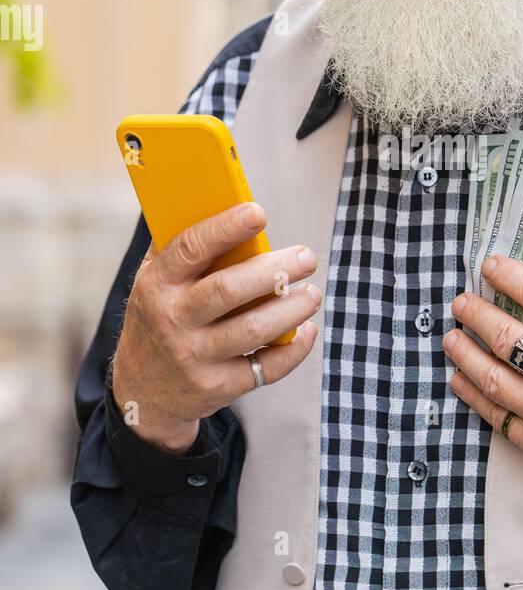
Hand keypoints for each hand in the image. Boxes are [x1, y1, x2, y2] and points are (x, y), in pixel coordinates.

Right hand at [111, 203, 321, 453]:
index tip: (259, 212)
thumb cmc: (160, 317)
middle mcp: (172, 320)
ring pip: (254, 330)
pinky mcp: (216, 387)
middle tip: (306, 257)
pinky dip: (294, 349)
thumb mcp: (154, 282)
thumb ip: (181, 246)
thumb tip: (222, 198)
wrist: (143, 390)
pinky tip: (306, 330)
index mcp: (157, 284)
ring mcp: (193, 357)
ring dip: (292, 309)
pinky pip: (265, 368)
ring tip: (312, 293)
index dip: (226, 227)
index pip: (190, 248)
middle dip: (275, 270)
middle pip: (229, 290)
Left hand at [443, 255, 522, 498]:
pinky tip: (461, 380)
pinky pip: (497, 416)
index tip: (489, 266)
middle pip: (504, 336)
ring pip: (491, 376)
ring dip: (464, 353)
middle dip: (476, 314)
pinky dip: (474, 395)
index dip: (508, 277)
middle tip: (461, 302)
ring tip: (452, 337)